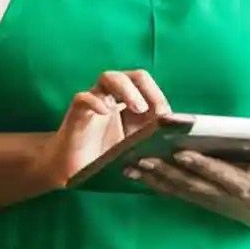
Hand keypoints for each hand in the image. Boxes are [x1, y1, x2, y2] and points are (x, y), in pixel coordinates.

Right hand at [33, 70, 171, 188]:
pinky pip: (83, 98)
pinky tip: (105, 112)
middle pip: (131, 76)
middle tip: (154, 110)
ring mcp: (94, 103)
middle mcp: (112, 97)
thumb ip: (151, 137)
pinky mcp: (77, 114)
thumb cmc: (105, 157)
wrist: (74, 172)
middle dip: (146, 88)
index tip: (168, 116)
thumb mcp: (135, 147)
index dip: (158, 95)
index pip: (146, 85)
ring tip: (138, 107)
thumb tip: (176, 133)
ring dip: (126, 89)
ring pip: (108, 77)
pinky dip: (95, 101)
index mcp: (128, 103)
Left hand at [126, 146, 249, 231]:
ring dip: (154, 179)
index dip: (200, 165)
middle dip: (165, 171)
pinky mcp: (200, 201)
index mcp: (244, 184)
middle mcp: (222, 194)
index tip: (180, 153)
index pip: (218, 173)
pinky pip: (175, 193)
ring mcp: (209, 200)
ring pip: (178, 189)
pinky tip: (136, 176)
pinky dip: (155, 185)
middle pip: (190, 183)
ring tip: (131, 167)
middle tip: (143, 159)